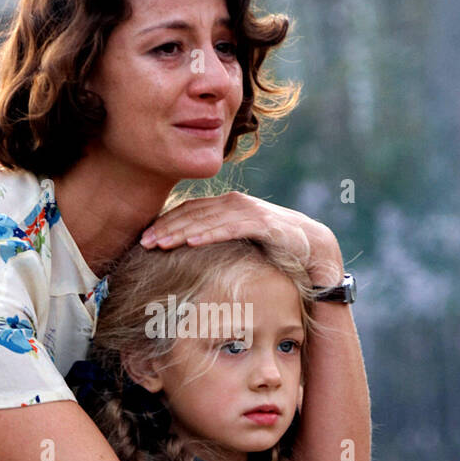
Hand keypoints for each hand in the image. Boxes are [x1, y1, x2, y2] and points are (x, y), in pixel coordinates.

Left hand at [139, 191, 342, 284]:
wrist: (316, 251)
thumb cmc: (276, 250)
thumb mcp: (241, 244)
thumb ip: (219, 242)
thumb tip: (189, 256)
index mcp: (227, 207)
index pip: (189, 211)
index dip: (165, 223)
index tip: (143, 239)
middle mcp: (236, 203)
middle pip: (192, 213)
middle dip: (165, 228)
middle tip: (143, 242)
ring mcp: (249, 211)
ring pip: (207, 219)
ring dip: (180, 231)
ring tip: (159, 243)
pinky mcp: (263, 223)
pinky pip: (230, 227)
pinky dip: (209, 232)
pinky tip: (191, 241)